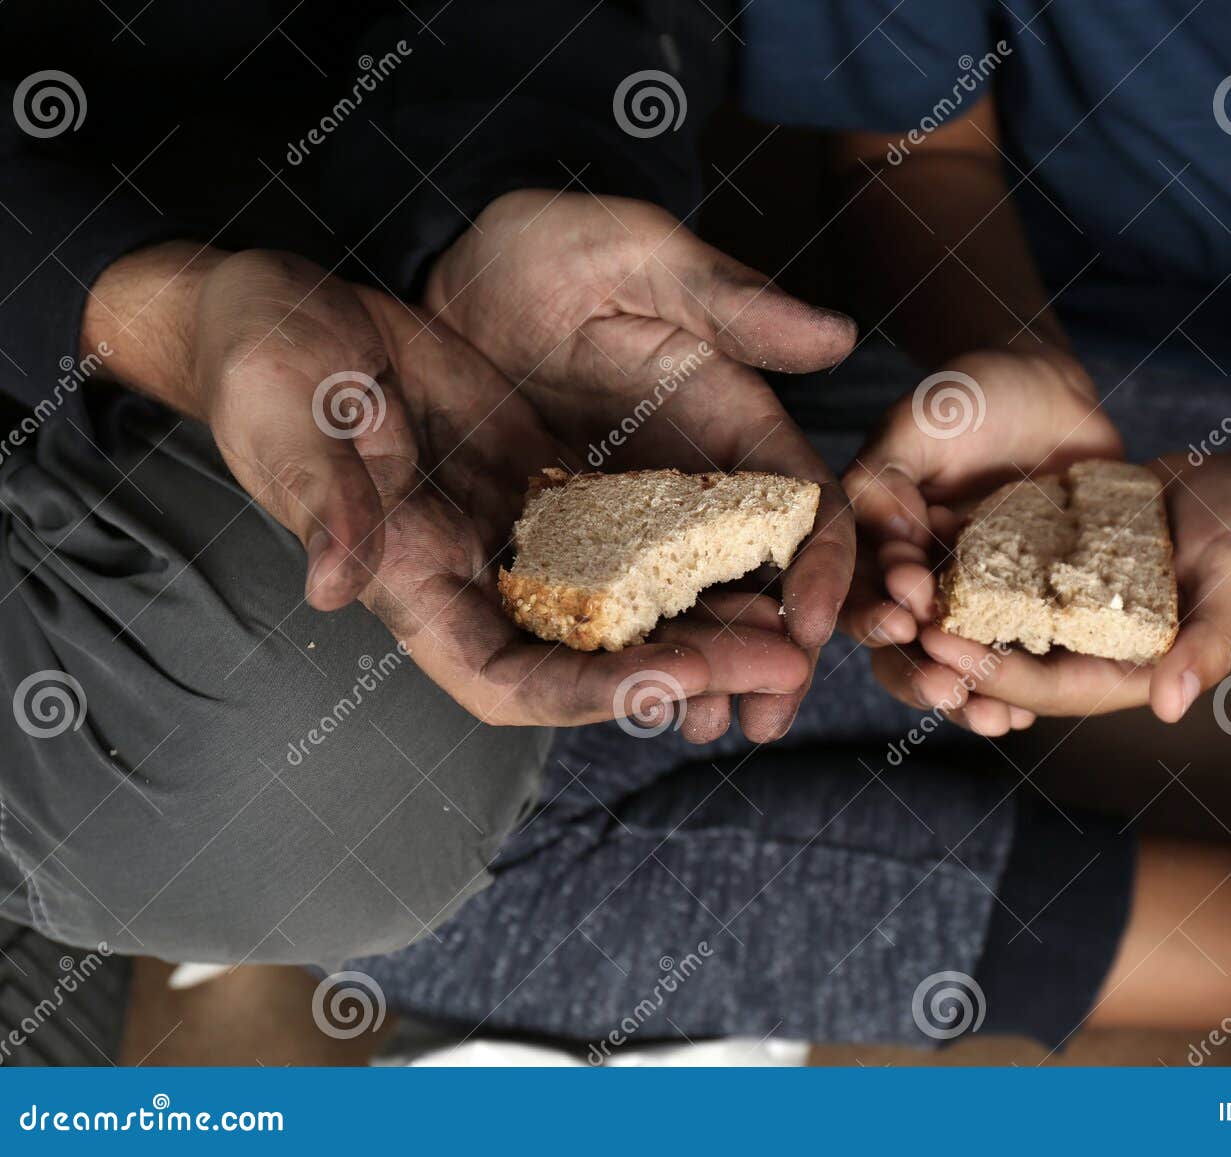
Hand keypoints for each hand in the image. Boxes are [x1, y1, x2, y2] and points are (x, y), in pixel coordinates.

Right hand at [86, 244, 810, 726]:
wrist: (290, 316)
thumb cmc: (269, 365)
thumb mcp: (293, 421)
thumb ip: (326, 501)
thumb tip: (334, 586)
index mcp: (412, 582)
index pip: (507, 679)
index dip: (593, 695)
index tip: (679, 682)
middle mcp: (474, 578)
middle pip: (592, 661)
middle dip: (686, 673)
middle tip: (780, 669)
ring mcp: (516, 537)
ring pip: (626, 608)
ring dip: (705, 624)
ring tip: (792, 630)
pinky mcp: (545, 489)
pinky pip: (630, 538)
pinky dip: (690, 553)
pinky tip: (760, 550)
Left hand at [426, 189, 857, 739]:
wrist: (442, 270)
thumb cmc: (543, 247)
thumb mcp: (634, 254)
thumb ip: (729, 300)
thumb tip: (836, 336)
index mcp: (731, 417)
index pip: (799, 502)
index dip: (818, 566)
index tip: (810, 625)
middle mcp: (693, 480)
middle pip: (756, 575)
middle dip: (770, 648)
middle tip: (765, 715)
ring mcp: (632, 516)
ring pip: (690, 606)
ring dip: (707, 666)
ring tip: (709, 724)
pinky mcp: (568, 537)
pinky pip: (611, 606)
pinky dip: (628, 652)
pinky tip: (635, 695)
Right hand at [838, 347, 1121, 732]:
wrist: (1050, 391)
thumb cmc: (971, 393)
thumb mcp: (917, 418)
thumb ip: (888, 472)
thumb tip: (888, 538)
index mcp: (877, 544)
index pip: (862, 590)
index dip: (876, 611)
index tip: (905, 614)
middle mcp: (915, 581)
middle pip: (900, 644)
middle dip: (917, 670)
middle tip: (943, 685)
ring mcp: (969, 600)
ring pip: (952, 664)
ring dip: (966, 697)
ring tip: (990, 715)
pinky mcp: (1022, 607)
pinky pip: (1013, 658)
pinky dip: (1016, 689)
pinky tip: (1025, 712)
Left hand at [917, 455, 1230, 729]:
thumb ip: (1208, 646)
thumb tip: (1170, 705)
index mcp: (1118, 669)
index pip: (1044, 687)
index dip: (993, 674)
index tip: (942, 651)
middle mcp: (1078, 641)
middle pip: (1000, 655)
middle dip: (947, 645)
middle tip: (895, 622)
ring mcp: (1057, 599)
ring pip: (986, 609)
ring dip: (940, 598)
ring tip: (892, 575)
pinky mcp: (1045, 557)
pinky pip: (994, 559)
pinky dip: (959, 548)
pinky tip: (918, 524)